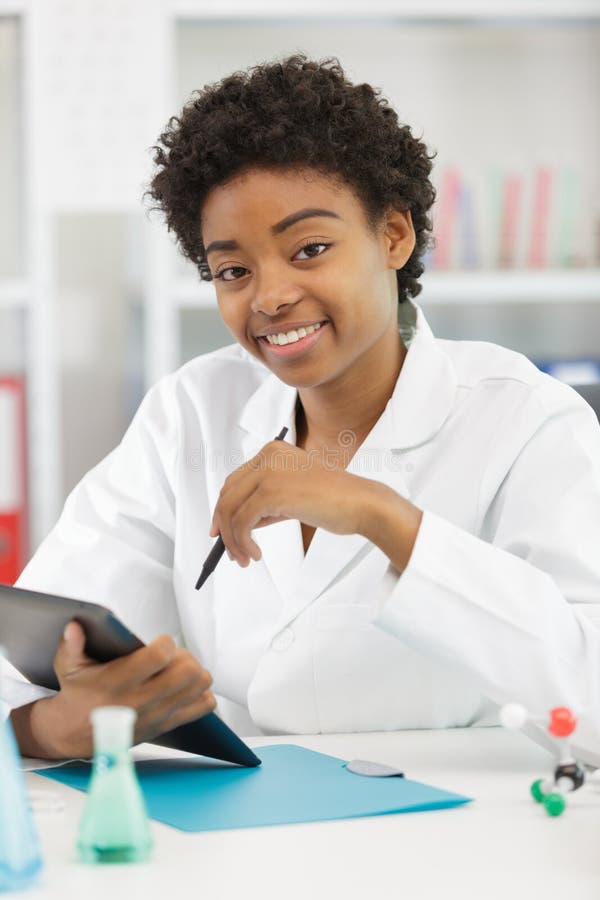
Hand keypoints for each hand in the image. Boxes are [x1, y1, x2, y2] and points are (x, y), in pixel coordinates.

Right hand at [15, 621, 215, 758]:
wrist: (76, 735)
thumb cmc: (77, 695)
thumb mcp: (67, 668)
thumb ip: (70, 645)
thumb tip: (75, 626)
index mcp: (118, 682)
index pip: (160, 656)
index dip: (165, 642)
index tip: (158, 641)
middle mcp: (142, 700)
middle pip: (188, 671)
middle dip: (184, 656)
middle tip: (171, 656)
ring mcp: (157, 715)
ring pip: (199, 687)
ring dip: (194, 673)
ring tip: (177, 670)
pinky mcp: (166, 725)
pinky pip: (201, 707)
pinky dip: (200, 693)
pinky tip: (182, 687)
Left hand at [209, 439, 382, 565]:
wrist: (362, 503)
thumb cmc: (336, 500)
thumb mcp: (293, 495)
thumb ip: (266, 503)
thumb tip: (241, 523)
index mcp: (273, 451)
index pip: (235, 480)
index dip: (224, 508)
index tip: (221, 531)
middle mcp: (267, 456)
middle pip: (227, 494)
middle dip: (224, 526)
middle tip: (230, 552)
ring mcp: (268, 472)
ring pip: (231, 509)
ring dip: (233, 539)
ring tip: (245, 558)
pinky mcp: (271, 491)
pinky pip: (242, 521)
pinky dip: (243, 541)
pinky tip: (256, 554)